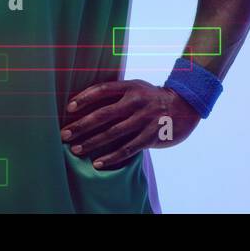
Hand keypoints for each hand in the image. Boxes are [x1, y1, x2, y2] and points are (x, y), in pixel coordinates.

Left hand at [60, 80, 200, 170]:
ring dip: (92, 142)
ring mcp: (145, 119)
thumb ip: (116, 94)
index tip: (69, 108)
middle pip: (104, 114)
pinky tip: (99, 162)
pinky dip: (112, 156)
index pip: (103, 90)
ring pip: (114, 133)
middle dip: (82, 125)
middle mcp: (137, 102)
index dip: (85, 97)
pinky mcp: (152, 135)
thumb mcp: (136, 88)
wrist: (185, 105)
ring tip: (76, 149)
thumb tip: (86, 103)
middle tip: (65, 134)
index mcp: (131, 87)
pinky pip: (128, 148)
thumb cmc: (152, 98)